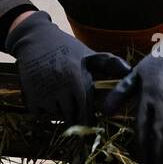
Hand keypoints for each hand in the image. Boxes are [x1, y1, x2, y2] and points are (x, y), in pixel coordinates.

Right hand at [6, 10, 132, 125]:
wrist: (35, 38)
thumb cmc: (66, 47)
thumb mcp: (88, 54)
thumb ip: (110, 64)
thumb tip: (131, 71)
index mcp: (77, 80)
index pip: (86, 111)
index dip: (89, 120)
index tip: (91, 125)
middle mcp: (61, 89)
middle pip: (71, 116)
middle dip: (75, 115)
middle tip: (75, 109)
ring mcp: (44, 93)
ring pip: (56, 114)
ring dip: (59, 110)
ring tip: (59, 94)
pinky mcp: (31, 96)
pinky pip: (40, 113)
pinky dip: (44, 108)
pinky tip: (47, 94)